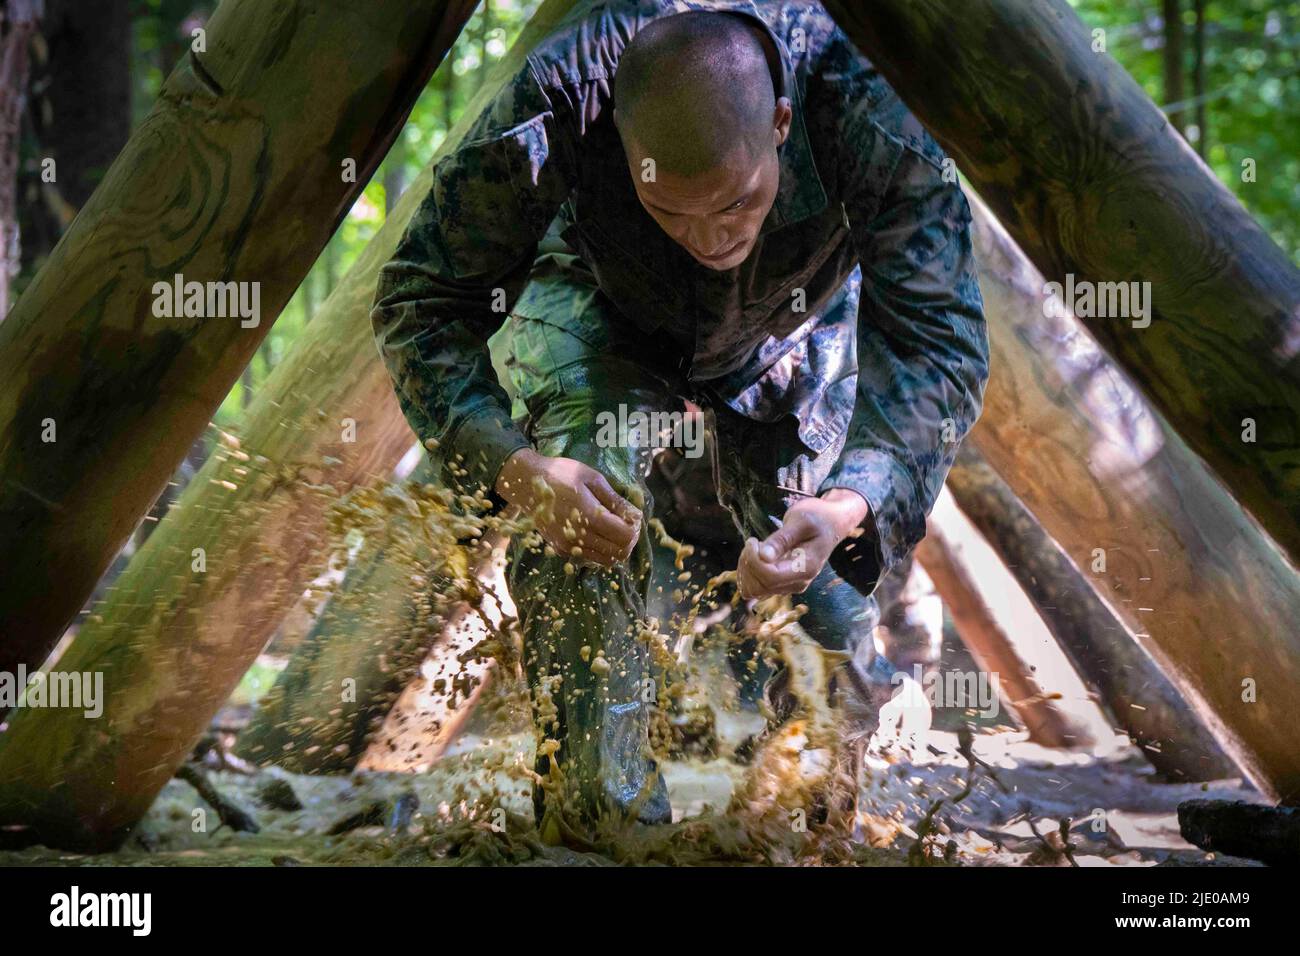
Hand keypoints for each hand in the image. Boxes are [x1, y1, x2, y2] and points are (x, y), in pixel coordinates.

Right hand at [494, 447, 641, 568]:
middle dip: (628, 540)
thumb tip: (636, 515)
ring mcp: (569, 547)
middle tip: (626, 523)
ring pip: (606, 560)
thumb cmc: (560, 474)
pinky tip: (596, 531)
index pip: (626, 537)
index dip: (635, 528)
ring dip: (615, 547)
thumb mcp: (592, 478)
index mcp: (590, 517)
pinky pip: (590, 557)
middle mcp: (579, 538)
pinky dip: (600, 550)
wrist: (525, 483)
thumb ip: (615, 500)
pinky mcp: (561, 550)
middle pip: (619, 553)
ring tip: (613, 527)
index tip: (632, 516)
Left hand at [737, 488, 868, 598]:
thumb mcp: (800, 521)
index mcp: (805, 568)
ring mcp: (789, 586)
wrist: (830, 523)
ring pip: (753, 590)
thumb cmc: (817, 517)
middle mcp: (798, 583)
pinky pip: (755, 587)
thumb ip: (782, 539)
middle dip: (748, 564)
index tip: (753, 540)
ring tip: (755, 548)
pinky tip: (754, 555)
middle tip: (754, 542)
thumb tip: (763, 556)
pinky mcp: (780, 584)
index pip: (770, 577)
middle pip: (759, 587)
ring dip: (746, 569)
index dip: (754, 561)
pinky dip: (748, 573)